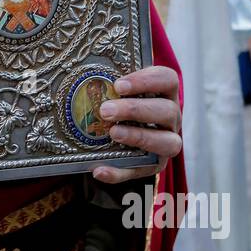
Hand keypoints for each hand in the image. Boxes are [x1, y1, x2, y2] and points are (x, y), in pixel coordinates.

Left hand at [91, 64, 181, 184]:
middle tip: (105, 110)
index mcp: (165, 93)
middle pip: (167, 111)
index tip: (118, 85)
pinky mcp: (153, 165)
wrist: (120, 138)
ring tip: (113, 133)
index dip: (146, 80)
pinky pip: (140, 172)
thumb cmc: (119, 104)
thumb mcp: (117, 92)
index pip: (167, 80)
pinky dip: (119, 173)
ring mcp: (167, 142)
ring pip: (168, 142)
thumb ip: (107, 83)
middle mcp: (171, 117)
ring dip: (138, 137)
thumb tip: (79, 78)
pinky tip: (99, 170)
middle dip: (135, 109)